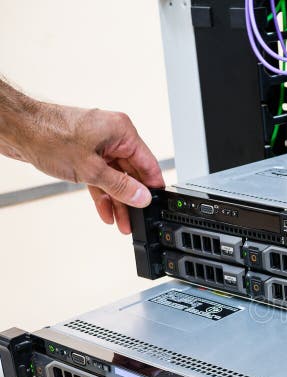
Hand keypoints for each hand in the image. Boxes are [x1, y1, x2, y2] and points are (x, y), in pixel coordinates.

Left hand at [2, 102, 163, 233]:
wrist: (15, 129)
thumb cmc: (48, 135)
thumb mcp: (91, 170)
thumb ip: (120, 186)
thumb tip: (142, 197)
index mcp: (121, 131)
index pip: (148, 163)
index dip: (153, 187)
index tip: (156, 205)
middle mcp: (112, 135)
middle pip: (131, 173)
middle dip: (132, 198)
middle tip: (135, 220)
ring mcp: (97, 144)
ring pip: (114, 177)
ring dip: (116, 200)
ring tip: (120, 222)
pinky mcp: (83, 152)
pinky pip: (99, 175)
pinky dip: (101, 192)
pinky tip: (105, 210)